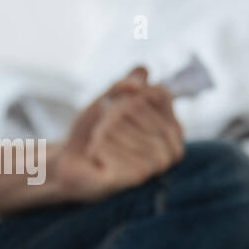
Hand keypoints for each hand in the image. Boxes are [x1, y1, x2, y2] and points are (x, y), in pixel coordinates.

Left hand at [55, 66, 184, 201]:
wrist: (74, 165)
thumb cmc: (96, 132)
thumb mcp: (109, 101)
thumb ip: (126, 84)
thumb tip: (141, 71)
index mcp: (173, 128)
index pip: (159, 94)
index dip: (132, 92)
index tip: (116, 102)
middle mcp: (173, 148)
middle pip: (136, 107)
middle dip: (111, 112)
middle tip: (102, 124)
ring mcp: (158, 165)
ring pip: (119, 126)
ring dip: (101, 129)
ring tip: (98, 140)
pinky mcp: (137, 177)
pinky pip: (109, 145)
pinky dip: (95, 145)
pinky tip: (96, 154)